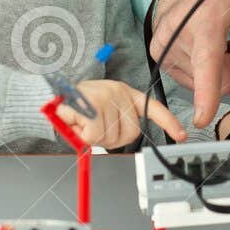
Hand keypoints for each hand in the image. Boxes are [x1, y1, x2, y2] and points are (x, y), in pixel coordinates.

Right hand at [62, 81, 186, 148]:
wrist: (47, 97)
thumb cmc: (75, 106)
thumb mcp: (101, 109)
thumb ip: (115, 122)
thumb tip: (121, 139)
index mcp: (124, 92)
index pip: (152, 107)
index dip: (168, 122)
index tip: (181, 134)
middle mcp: (118, 91)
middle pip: (129, 133)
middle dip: (110, 139)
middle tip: (93, 129)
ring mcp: (106, 96)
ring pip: (110, 136)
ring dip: (93, 137)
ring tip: (81, 123)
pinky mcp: (91, 104)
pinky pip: (94, 135)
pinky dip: (82, 135)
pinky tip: (75, 123)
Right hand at [150, 0, 229, 128]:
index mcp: (204, 17)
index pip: (206, 63)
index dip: (206, 94)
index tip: (202, 118)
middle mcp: (177, 33)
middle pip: (222, 80)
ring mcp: (164, 46)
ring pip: (209, 82)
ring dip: (226, 66)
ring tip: (227, 37)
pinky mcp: (158, 54)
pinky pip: (194, 78)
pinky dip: (210, 67)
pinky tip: (212, 44)